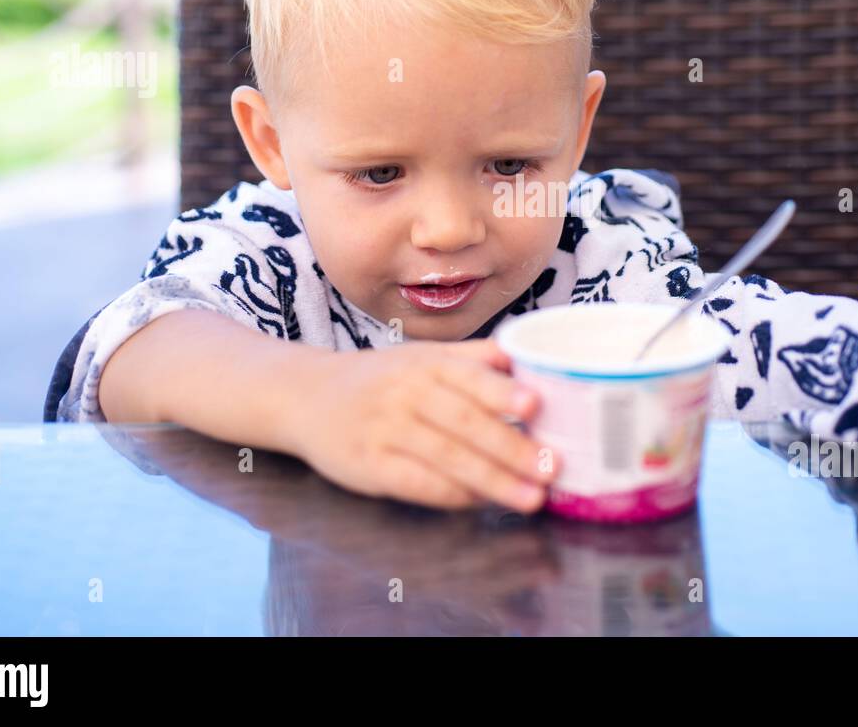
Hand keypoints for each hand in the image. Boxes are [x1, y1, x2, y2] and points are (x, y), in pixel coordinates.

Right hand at [288, 338, 556, 512]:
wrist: (306, 396)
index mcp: (424, 363)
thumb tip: (525, 357)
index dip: (502, 392)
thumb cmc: (379, 378)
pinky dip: (453, 495)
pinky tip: (482, 502)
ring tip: (530, 497)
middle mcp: (405, 393)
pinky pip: (418, 484)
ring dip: (493, 480)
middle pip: (465, 422)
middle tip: (551, 467)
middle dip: (512, 447)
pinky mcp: (369, 466)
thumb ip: (472, 358)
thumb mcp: (420, 356)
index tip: (536, 406)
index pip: (468, 377)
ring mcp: (385, 430)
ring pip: (446, 458)